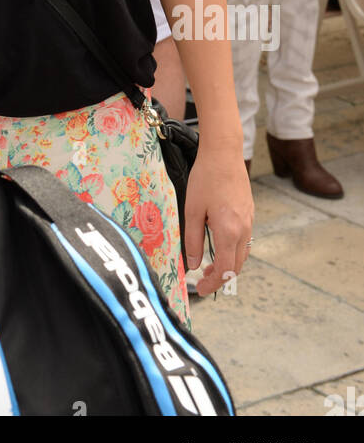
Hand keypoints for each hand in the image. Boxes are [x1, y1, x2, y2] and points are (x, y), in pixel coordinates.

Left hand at [183, 147, 253, 296]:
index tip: (199, 289)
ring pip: (242, 254)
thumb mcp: (192, 210)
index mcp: (229, 231)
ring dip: (228, 265)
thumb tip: (193, 265)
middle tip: (202, 281)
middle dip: (220, 277)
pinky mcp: (250, 213)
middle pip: (236, 266)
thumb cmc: (205, 179)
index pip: (225, 270)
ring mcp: (250, 221)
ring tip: (209, 265)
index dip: (212, 283)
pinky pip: (244, 241)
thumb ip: (193, 240)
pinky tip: (219, 245)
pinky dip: (233, 251)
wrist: (224, 153)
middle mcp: (244, 230)